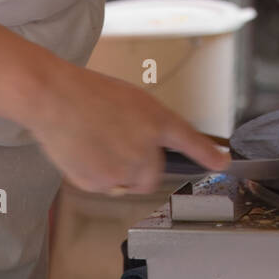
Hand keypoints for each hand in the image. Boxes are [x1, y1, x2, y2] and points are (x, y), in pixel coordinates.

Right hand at [27, 61, 228, 193]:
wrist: (56, 99)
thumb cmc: (88, 92)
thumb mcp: (129, 100)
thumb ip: (146, 126)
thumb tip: (146, 148)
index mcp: (157, 120)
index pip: (189, 141)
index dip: (207, 154)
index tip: (223, 163)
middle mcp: (147, 149)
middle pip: (151, 176)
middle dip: (139, 169)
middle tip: (116, 149)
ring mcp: (125, 169)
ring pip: (126, 183)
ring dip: (116, 172)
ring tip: (94, 144)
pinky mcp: (101, 183)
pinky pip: (103, 186)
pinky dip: (94, 176)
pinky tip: (82, 152)